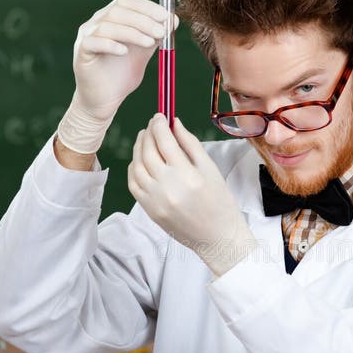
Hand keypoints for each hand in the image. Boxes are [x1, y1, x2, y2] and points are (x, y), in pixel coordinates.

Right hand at [73, 0, 176, 121]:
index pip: (126, 2)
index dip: (146, 6)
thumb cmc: (121, 74)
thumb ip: (155, 36)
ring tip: (150, 43)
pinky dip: (111, 44)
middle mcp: (96, 23)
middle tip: (162, 31)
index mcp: (111, 18)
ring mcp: (86, 37)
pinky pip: (94, 42)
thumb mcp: (143, 52)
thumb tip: (173, 19)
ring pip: (107, 25)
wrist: (104, 100)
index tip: (165, 16)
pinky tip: (124, 52)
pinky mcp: (82, 52)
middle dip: (143, 20)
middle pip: (117, 11)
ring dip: (132, 32)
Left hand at [128, 114, 257, 276]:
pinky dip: (133, 168)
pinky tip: (140, 160)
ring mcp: (156, 200)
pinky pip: (133, 184)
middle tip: (152, 124)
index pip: (165, 141)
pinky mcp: (150, 210)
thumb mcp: (211, 169)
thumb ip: (190, 144)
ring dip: (138, 148)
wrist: (217, 237)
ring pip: (137, 166)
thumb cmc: (220, 202)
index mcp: (187, 175)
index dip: (159, 124)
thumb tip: (174, 123)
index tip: (160, 116)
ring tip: (144, 139)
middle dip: (147, 133)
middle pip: (148, 151)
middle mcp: (168, 187)